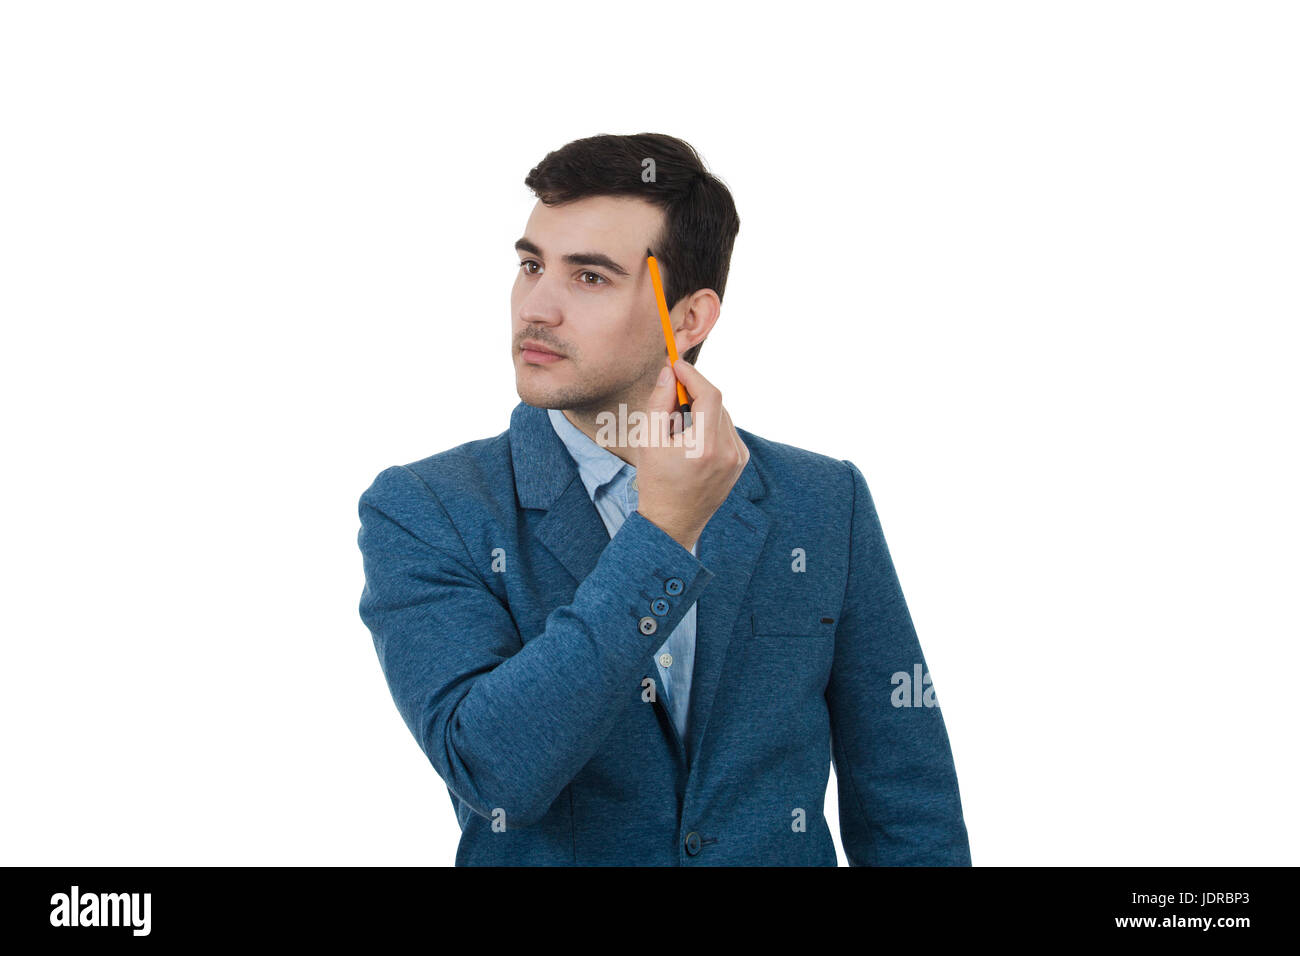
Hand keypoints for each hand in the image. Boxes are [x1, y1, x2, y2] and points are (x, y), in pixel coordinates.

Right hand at [634, 358, 749, 550]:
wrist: (672, 521)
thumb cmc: (656, 482)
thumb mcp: (649, 441)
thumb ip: (659, 403)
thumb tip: (669, 373)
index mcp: (705, 447)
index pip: (710, 395)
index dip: (693, 375)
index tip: (676, 365)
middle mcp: (729, 452)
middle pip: (716, 402)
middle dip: (693, 392)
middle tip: (670, 395)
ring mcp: (739, 458)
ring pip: (722, 414)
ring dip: (702, 409)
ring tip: (678, 427)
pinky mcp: (741, 462)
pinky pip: (727, 429)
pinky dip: (710, 424)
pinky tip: (692, 439)